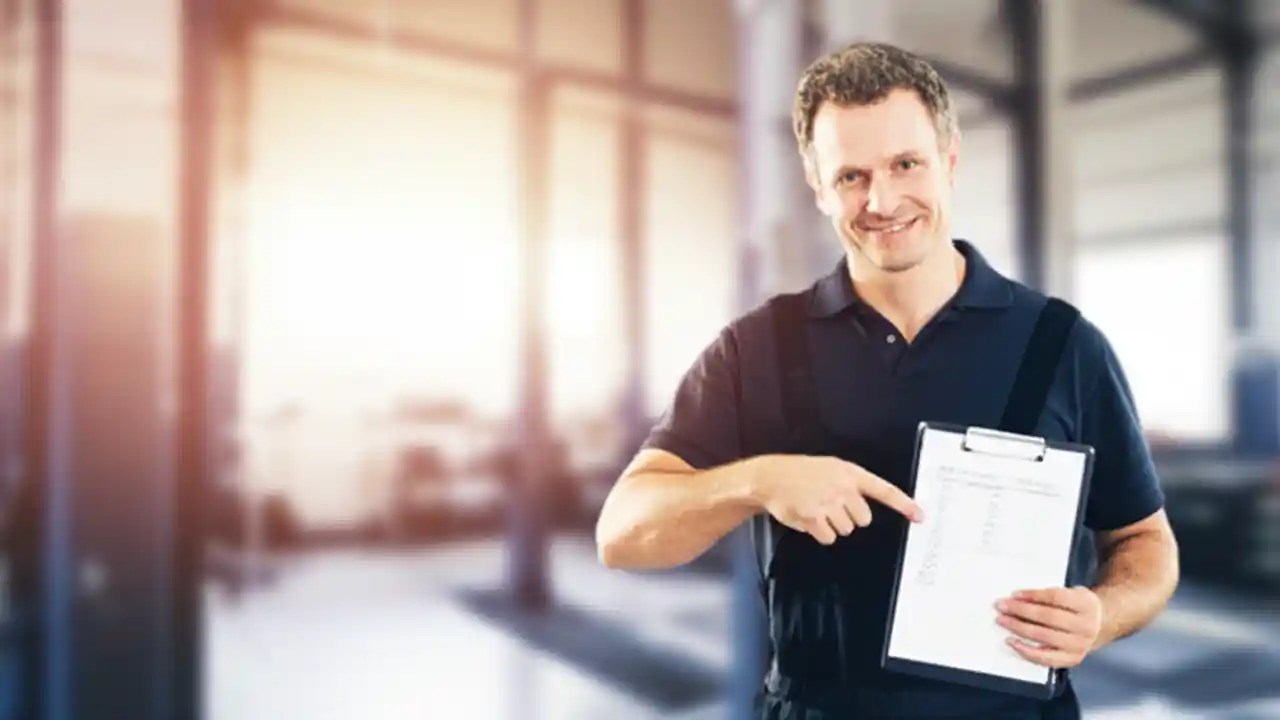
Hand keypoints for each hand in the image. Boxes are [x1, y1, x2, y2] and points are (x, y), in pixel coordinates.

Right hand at [754, 454, 923, 545]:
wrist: (770, 476)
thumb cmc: (801, 473)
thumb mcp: (830, 468)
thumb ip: (850, 486)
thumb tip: (864, 510)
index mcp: (850, 473)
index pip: (884, 490)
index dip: (904, 504)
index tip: (920, 516)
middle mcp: (842, 487)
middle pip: (863, 519)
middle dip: (849, 517)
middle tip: (831, 506)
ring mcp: (828, 502)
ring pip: (846, 530)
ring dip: (832, 525)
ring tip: (816, 508)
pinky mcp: (814, 517)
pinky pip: (828, 538)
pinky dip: (819, 533)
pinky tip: (809, 518)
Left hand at [995, 586, 1102, 668]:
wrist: (1101, 624)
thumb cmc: (1078, 606)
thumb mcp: (1072, 592)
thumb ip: (1051, 595)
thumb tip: (1018, 598)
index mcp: (1086, 604)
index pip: (1056, 597)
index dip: (1033, 595)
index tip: (1014, 594)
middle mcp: (1085, 626)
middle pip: (1048, 617)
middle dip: (1021, 611)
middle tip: (1001, 606)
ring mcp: (1079, 645)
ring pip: (1044, 636)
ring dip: (1019, 628)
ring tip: (1002, 620)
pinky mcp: (1072, 660)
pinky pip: (1046, 658)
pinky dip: (1026, 651)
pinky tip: (1013, 642)